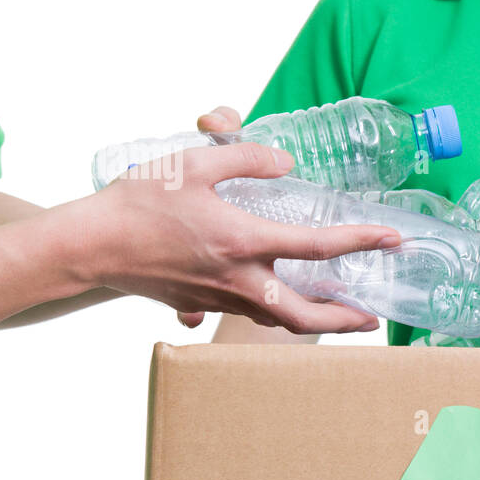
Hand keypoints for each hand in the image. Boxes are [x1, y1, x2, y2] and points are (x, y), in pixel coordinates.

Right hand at [83, 115, 399, 333]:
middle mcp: (238, 279)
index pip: (317, 247)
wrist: (88, 246)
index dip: (360, 241)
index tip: (391, 238)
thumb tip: (286, 162)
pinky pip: (249, 313)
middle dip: (344, 321)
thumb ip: (246, 158)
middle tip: (373, 318)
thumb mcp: (193, 164)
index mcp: (243, 242)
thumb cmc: (137, 203)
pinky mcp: (201, 302)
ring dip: (314, 321)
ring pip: (278, 319)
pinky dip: (276, 313)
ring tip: (341, 314)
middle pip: (305, 315)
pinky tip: (283, 301)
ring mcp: (219, 297)